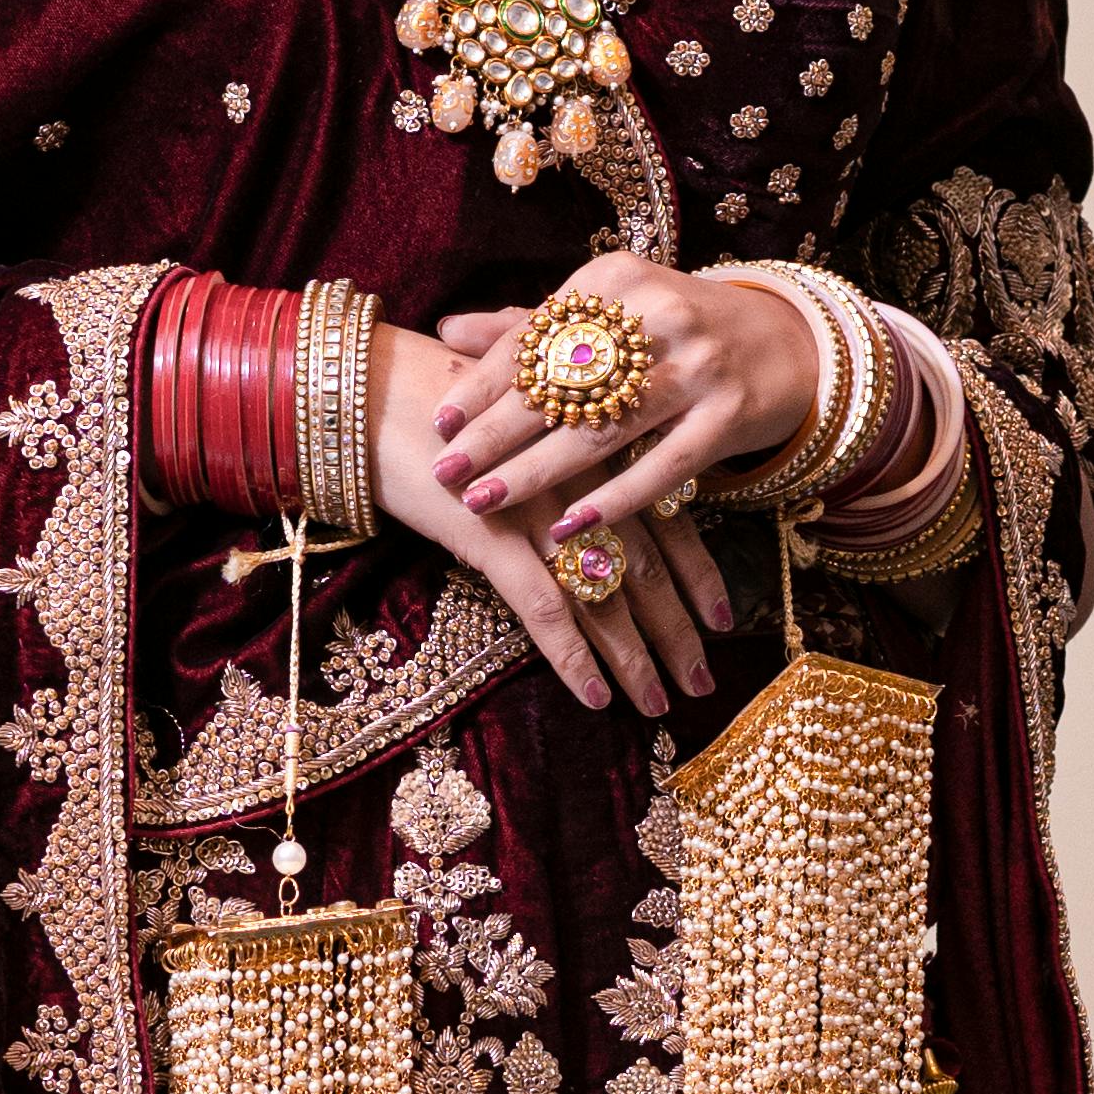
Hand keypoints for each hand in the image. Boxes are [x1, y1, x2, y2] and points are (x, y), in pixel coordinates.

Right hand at [367, 319, 733, 717]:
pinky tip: (595, 698)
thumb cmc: (440, 396)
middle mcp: (581, 480)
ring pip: (608, 595)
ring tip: (657, 704)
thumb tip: (582, 493)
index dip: (699, 574)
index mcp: (595, 447)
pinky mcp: (494, 537)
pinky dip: (574, 658)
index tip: (723, 619)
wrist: (369, 388)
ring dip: (637, 658)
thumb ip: (562, 447)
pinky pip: (547, 609)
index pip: (669, 518)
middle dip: (679, 632)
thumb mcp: (522, 417)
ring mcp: (541, 508)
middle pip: (648, 568)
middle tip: (701, 684)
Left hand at [431, 252, 823, 582]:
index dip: (483, 385)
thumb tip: (448, 333)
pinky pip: (661, 468)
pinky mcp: (728, 415)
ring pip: (602, 430)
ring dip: (537, 472)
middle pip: (560, 385)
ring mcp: (697, 367)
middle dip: (496, 435)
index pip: (534, 337)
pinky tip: (571, 527)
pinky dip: (613, 500)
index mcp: (615, 280)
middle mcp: (657, 316)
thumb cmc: (676, 332)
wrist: (786, 342)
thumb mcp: (610, 312)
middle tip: (448, 473)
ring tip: (487, 502)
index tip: (441, 424)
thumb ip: (532, 328)